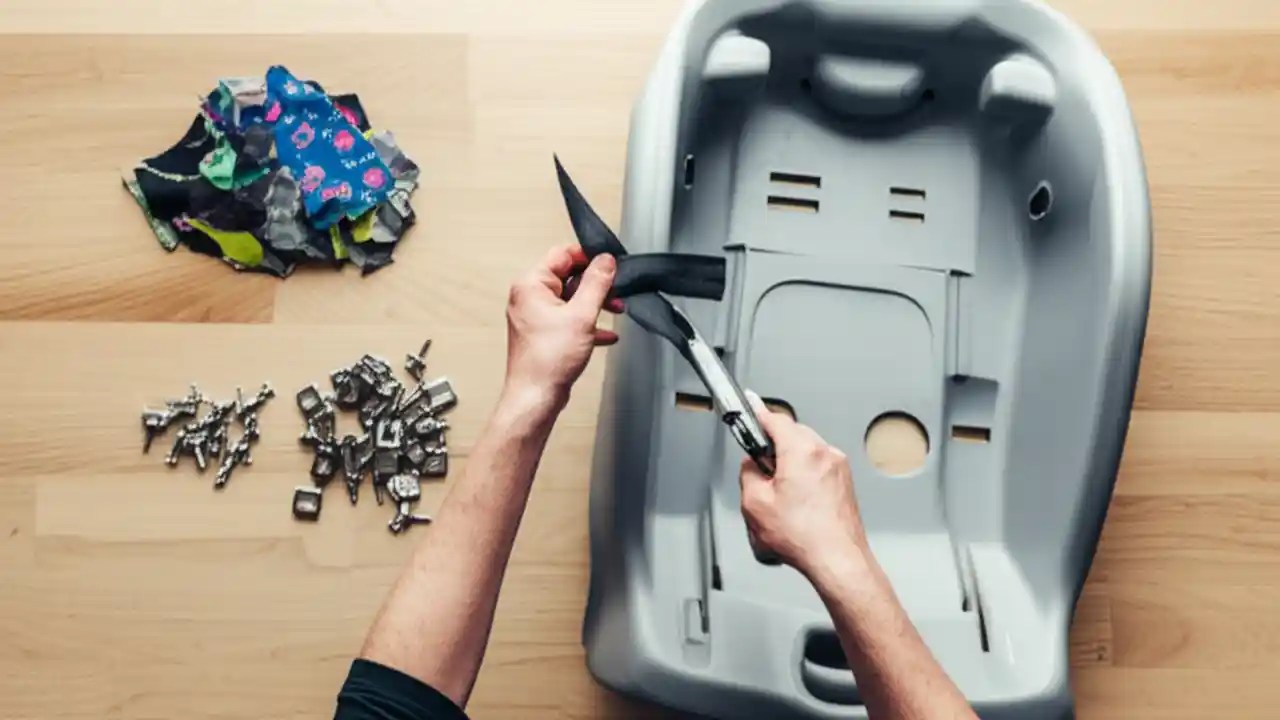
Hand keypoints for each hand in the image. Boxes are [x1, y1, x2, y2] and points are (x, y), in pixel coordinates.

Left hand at [503, 244, 622, 408]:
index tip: (610, 264)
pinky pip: (568, 319)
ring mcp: (534, 316)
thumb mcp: (581, 315)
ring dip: (594, 303)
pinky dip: (587, 323)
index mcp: (531, 285)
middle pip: (568, 276)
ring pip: (570, 299)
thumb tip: (605, 260)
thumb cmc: (548, 360)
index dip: (589, 257)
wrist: (536, 397)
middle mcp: (529, 297)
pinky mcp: (542, 334)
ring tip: (616, 310)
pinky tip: (605, 334)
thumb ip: (596, 283)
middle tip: (616, 291)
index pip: (563, 254)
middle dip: (596, 284)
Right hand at [739, 393, 869, 580]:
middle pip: (792, 433)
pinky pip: (819, 466)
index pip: (775, 419)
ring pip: (806, 451)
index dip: (757, 412)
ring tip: (781, 495)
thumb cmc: (805, 537)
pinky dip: (805, 474)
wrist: (837, 559)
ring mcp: (838, 467)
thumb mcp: (755, 504)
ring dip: (790, 462)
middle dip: (774, 446)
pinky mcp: (844, 481)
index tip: (750, 404)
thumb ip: (748, 473)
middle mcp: (824, 453)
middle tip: (760, 469)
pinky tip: (798, 503)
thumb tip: (751, 466)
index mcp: (802, 451)